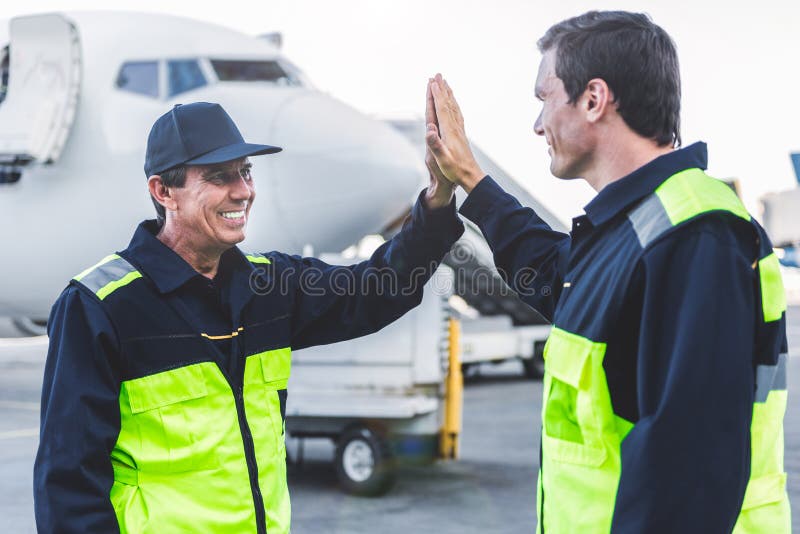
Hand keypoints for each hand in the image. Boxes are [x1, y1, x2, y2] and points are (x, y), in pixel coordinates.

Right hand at [425, 74, 484, 192]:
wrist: (470, 176)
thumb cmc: (455, 169)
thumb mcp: (442, 159)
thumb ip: (435, 145)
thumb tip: (429, 130)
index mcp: (449, 131)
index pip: (441, 109)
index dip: (436, 95)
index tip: (432, 82)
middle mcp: (455, 127)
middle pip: (448, 103)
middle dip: (441, 89)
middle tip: (437, 75)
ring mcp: (459, 130)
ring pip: (453, 107)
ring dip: (448, 94)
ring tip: (445, 83)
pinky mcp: (461, 134)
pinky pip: (457, 114)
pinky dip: (453, 104)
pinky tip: (453, 103)